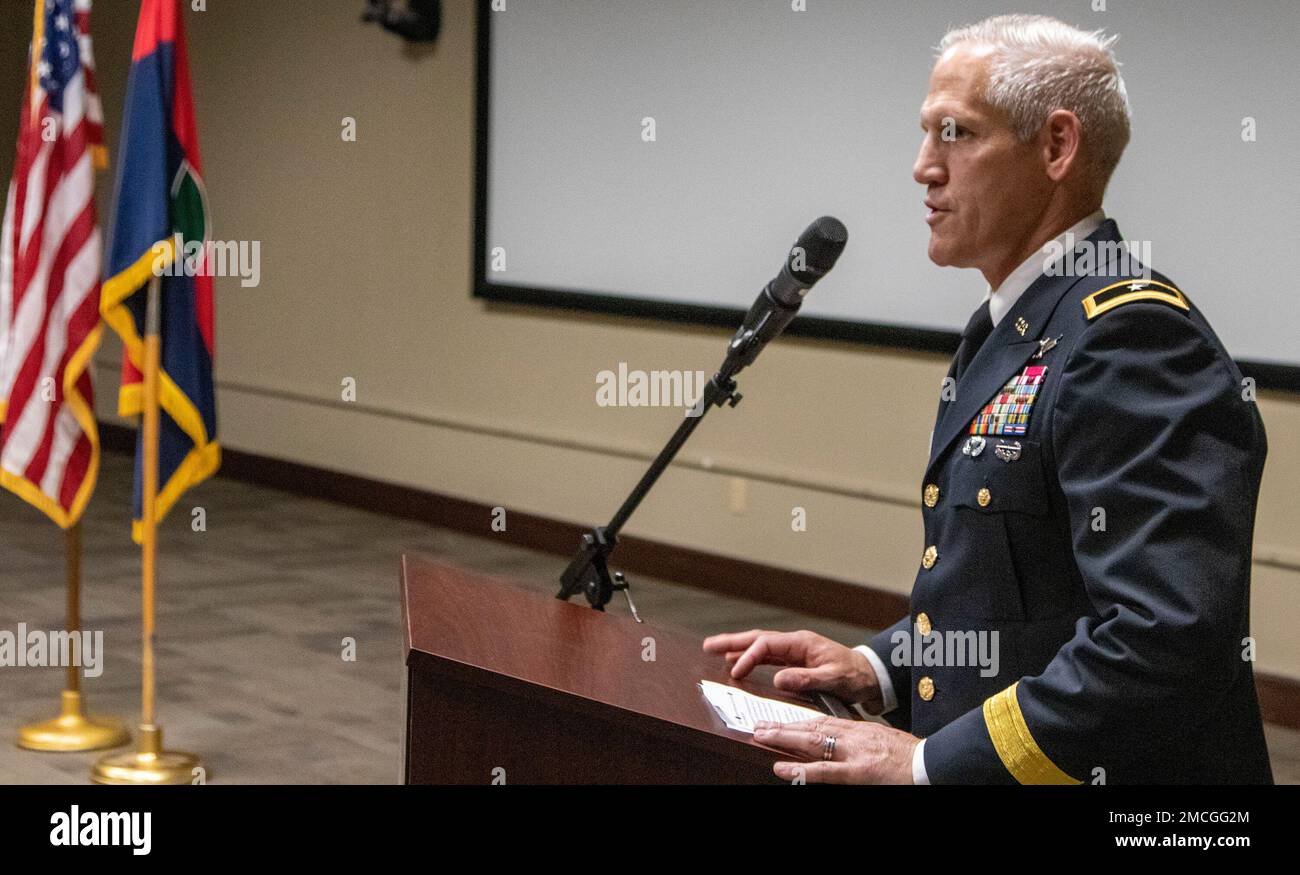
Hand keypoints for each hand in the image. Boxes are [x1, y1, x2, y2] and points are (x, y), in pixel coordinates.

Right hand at [702, 629, 882, 711]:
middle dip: (732, 642)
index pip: (767, 645)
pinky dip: (751, 659)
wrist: (870, 677)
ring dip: (738, 648)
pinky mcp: (796, 661)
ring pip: (760, 646)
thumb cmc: (855, 676)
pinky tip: (739, 664)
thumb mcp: (833, 678)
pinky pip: (768, 657)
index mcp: (802, 643)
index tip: (735, 671)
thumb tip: (779, 679)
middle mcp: (795, 643)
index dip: (748, 657)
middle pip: (757, 638)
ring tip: (714, 651)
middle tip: (708, 645)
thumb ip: (806, 678)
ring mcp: (795, 651)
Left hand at [754, 717, 919, 783]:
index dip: (799, 721)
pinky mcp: (860, 773)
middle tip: (759, 727)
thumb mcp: (886, 744)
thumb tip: (841, 749)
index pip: (824, 721)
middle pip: (814, 727)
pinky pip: (825, 771)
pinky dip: (801, 770)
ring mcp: (857, 755)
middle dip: (784, 726)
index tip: (779, 721)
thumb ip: (863, 743)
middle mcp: (857, 737)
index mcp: (863, 731)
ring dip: (784, 739)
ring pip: (814, 742)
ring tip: (761, 738)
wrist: (937, 766)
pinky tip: (782, 769)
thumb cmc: (915, 760)